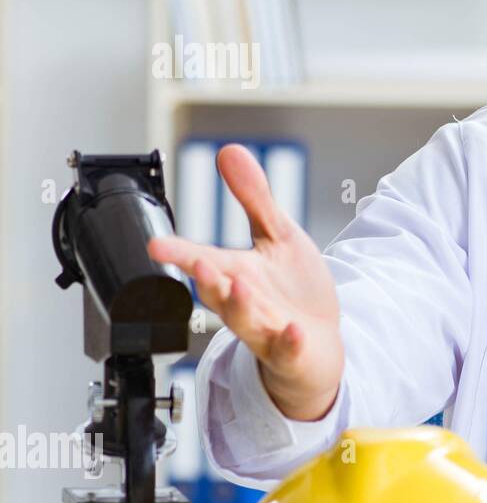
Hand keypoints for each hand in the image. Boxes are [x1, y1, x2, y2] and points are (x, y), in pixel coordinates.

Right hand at [148, 143, 343, 421]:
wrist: (317, 343)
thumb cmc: (293, 291)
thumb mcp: (278, 237)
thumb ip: (254, 198)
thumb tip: (229, 151)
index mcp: (236, 273)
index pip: (202, 259)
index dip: (179, 251)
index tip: (154, 243)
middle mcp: (245, 303)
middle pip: (219, 292)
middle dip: (207, 277)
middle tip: (197, 262)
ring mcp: (265, 330)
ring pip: (246, 322)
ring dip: (239, 306)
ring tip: (237, 285)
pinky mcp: (291, 351)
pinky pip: (288, 349)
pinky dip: (288, 341)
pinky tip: (293, 330)